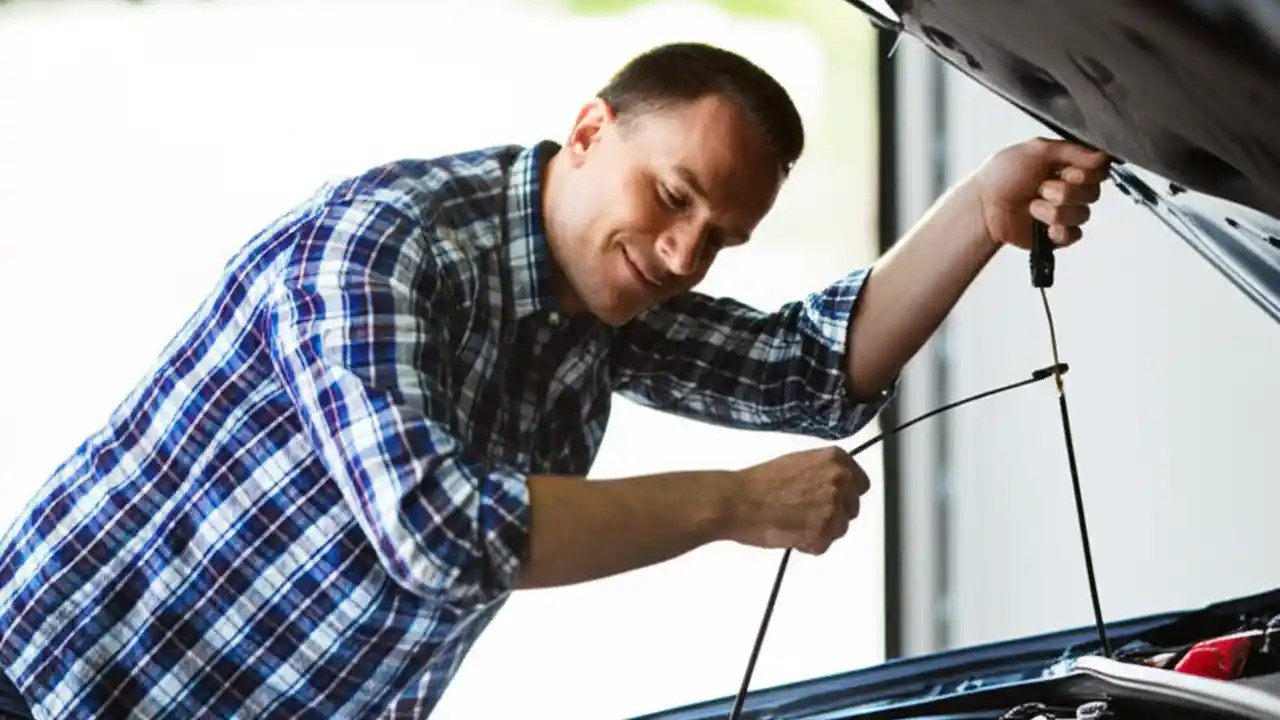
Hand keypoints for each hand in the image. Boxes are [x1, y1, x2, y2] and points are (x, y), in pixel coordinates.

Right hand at [728, 446, 869, 554]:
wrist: (738, 501)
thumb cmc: (759, 482)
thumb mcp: (797, 462)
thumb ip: (822, 472)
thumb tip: (832, 486)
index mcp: (834, 460)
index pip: (860, 484)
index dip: (846, 495)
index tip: (834, 500)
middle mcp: (839, 481)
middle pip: (852, 508)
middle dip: (834, 514)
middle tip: (807, 514)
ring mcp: (833, 507)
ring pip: (839, 529)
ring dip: (821, 530)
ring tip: (794, 523)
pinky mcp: (823, 532)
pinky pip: (823, 545)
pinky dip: (808, 545)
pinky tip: (790, 533)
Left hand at [969, 138, 1110, 250]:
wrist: (984, 206)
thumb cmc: (1003, 175)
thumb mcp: (1036, 150)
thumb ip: (1072, 150)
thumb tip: (1103, 157)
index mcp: (1069, 166)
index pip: (1100, 170)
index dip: (1087, 173)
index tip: (1065, 172)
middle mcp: (1070, 189)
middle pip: (1093, 193)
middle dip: (1065, 192)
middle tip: (1040, 188)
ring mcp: (1065, 213)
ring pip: (1083, 214)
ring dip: (1054, 211)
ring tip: (1032, 206)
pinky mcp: (1058, 235)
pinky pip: (1075, 235)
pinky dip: (1059, 231)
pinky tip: (1044, 227)